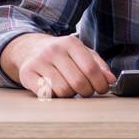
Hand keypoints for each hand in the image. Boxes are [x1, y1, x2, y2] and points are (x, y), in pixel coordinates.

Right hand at [0, 33, 115, 97]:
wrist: (30, 49)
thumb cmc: (61, 54)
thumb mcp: (82, 53)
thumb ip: (98, 65)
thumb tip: (110, 80)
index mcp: (70, 43)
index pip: (91, 69)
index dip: (100, 84)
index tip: (102, 89)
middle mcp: (53, 50)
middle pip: (78, 82)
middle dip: (86, 92)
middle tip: (85, 91)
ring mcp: (39, 61)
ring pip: (63, 90)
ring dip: (70, 95)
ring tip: (69, 88)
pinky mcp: (27, 73)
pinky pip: (47, 94)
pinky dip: (54, 96)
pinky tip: (55, 89)